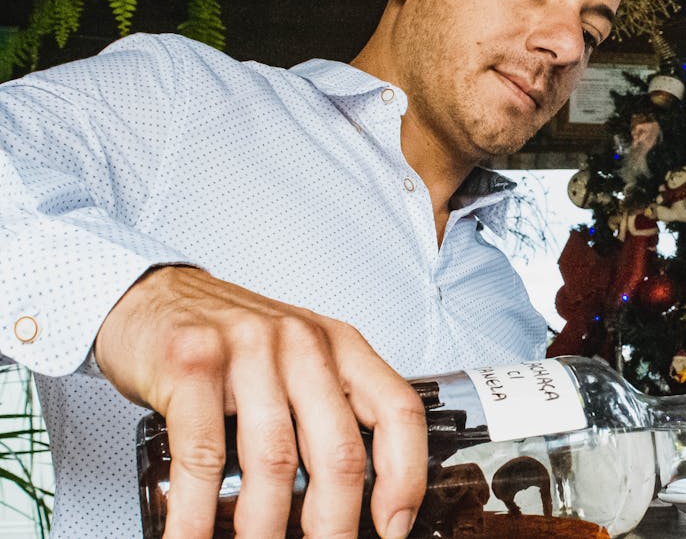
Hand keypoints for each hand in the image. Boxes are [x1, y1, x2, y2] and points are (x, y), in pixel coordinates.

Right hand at [95, 266, 425, 537]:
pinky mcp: (191, 365)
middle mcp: (303, 344)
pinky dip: (197, 514)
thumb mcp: (300, 360)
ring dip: (267, 528)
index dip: (406, 476)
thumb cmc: (233, 338)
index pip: (399, 412)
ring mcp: (248, 351)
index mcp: (342, 346)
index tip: (395, 525)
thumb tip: (355, 498)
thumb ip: (331, 410)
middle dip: (334, 524)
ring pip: (274, 462)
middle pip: (339, 452)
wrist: (153, 295)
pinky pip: (201, 456)